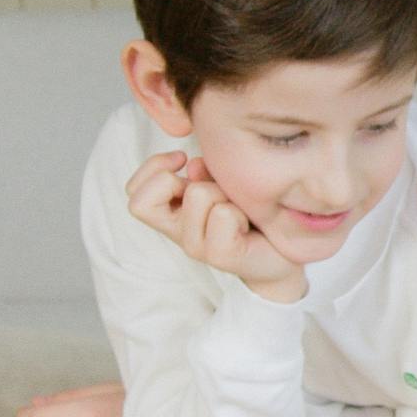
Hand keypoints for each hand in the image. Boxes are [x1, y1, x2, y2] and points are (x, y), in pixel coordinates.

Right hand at [124, 147, 305, 300]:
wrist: (283, 254)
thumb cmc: (250, 213)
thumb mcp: (222, 183)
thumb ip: (203, 171)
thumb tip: (193, 165)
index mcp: (173, 214)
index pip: (134, 193)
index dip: (152, 168)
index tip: (180, 159)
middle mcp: (179, 232)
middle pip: (146, 200)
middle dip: (180, 181)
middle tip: (210, 189)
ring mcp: (197, 248)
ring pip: (197, 194)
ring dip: (222, 190)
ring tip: (238, 206)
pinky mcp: (222, 257)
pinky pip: (223, 214)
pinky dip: (239, 210)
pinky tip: (248, 222)